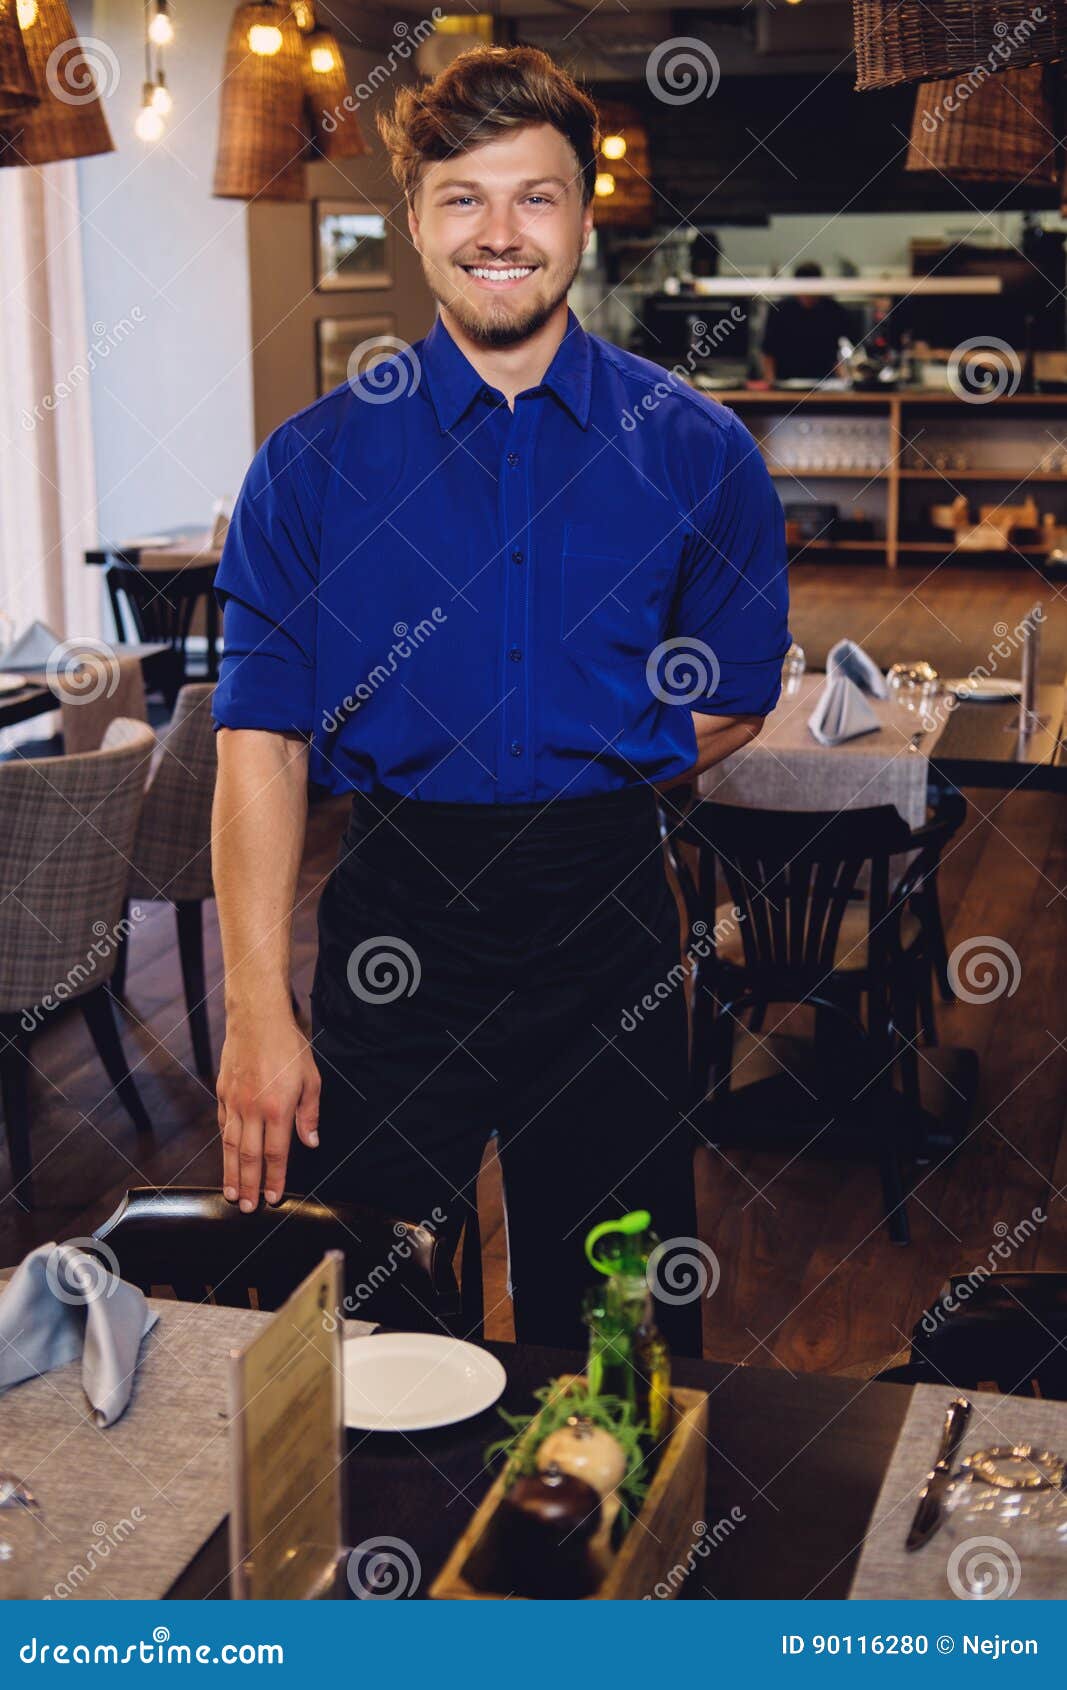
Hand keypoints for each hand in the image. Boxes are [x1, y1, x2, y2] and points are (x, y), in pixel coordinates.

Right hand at [216, 1011, 320, 1209]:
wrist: (256, 1019)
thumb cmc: (288, 1047)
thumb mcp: (311, 1079)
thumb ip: (309, 1114)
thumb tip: (310, 1142)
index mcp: (277, 1110)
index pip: (276, 1154)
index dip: (274, 1179)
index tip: (273, 1198)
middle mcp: (252, 1111)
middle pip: (248, 1157)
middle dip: (249, 1186)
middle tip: (246, 1208)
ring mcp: (234, 1102)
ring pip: (229, 1146)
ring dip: (230, 1173)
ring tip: (231, 1193)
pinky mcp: (222, 1092)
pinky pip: (223, 1125)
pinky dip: (224, 1144)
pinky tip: (226, 1157)